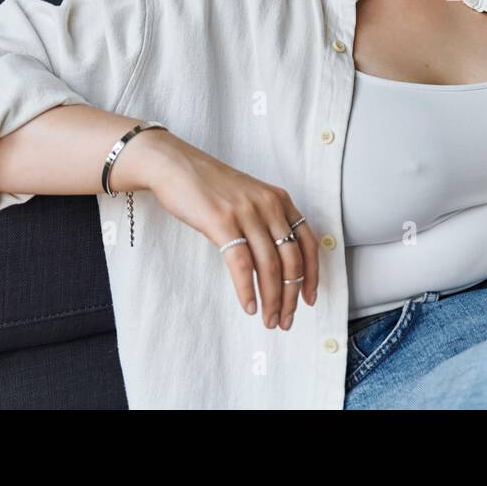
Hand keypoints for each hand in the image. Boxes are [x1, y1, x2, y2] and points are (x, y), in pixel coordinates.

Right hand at [143, 133, 318, 331]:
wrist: (174, 165)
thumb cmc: (209, 186)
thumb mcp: (248, 198)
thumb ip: (266, 221)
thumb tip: (277, 262)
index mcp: (279, 200)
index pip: (308, 242)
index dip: (312, 274)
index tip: (309, 299)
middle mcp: (269, 205)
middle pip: (291, 260)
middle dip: (291, 295)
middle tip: (286, 320)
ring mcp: (246, 213)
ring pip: (269, 265)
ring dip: (272, 299)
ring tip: (269, 320)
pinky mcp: (222, 222)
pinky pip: (242, 263)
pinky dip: (247, 289)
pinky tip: (248, 306)